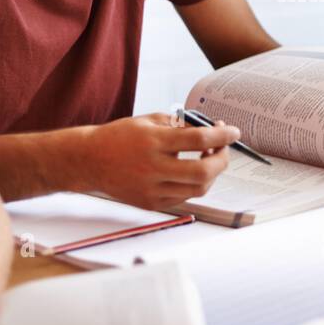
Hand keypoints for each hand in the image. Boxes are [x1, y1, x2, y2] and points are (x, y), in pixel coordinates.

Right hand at [66, 113, 238, 210]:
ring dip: (211, 173)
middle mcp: (152, 168)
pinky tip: (191, 171)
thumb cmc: (120, 137)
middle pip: (203, 171)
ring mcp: (151, 189)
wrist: (90, 160)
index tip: (233, 131)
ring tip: (208, 158)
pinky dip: (195, 184)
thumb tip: (211, 130)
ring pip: (198, 188)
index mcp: (153, 142)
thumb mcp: (149, 121)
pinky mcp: (151, 203)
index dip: (222, 135)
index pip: (198, 140)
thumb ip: (180, 125)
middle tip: (223, 148)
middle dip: (222, 159)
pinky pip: (185, 196)